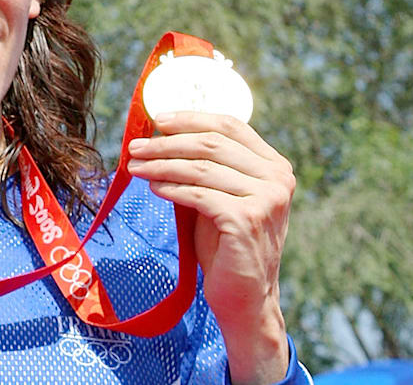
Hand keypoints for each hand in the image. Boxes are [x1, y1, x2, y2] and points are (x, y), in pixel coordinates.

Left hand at [127, 111, 294, 383]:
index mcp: (274, 165)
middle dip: (166, 142)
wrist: (245, 295)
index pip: (230, 125)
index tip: (156, 119)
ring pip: (200, 168)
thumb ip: (205, 166)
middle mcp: (277, 178)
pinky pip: (199, 195)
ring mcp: (266, 200)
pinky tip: (153, 188)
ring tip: (134, 167)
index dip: (190, 118)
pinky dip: (172, 188)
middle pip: (210, 144)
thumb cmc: (225, 243)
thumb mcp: (219, 195)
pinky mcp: (246, 220)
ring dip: (161, 165)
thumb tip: (160, 133)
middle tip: (134, 146)